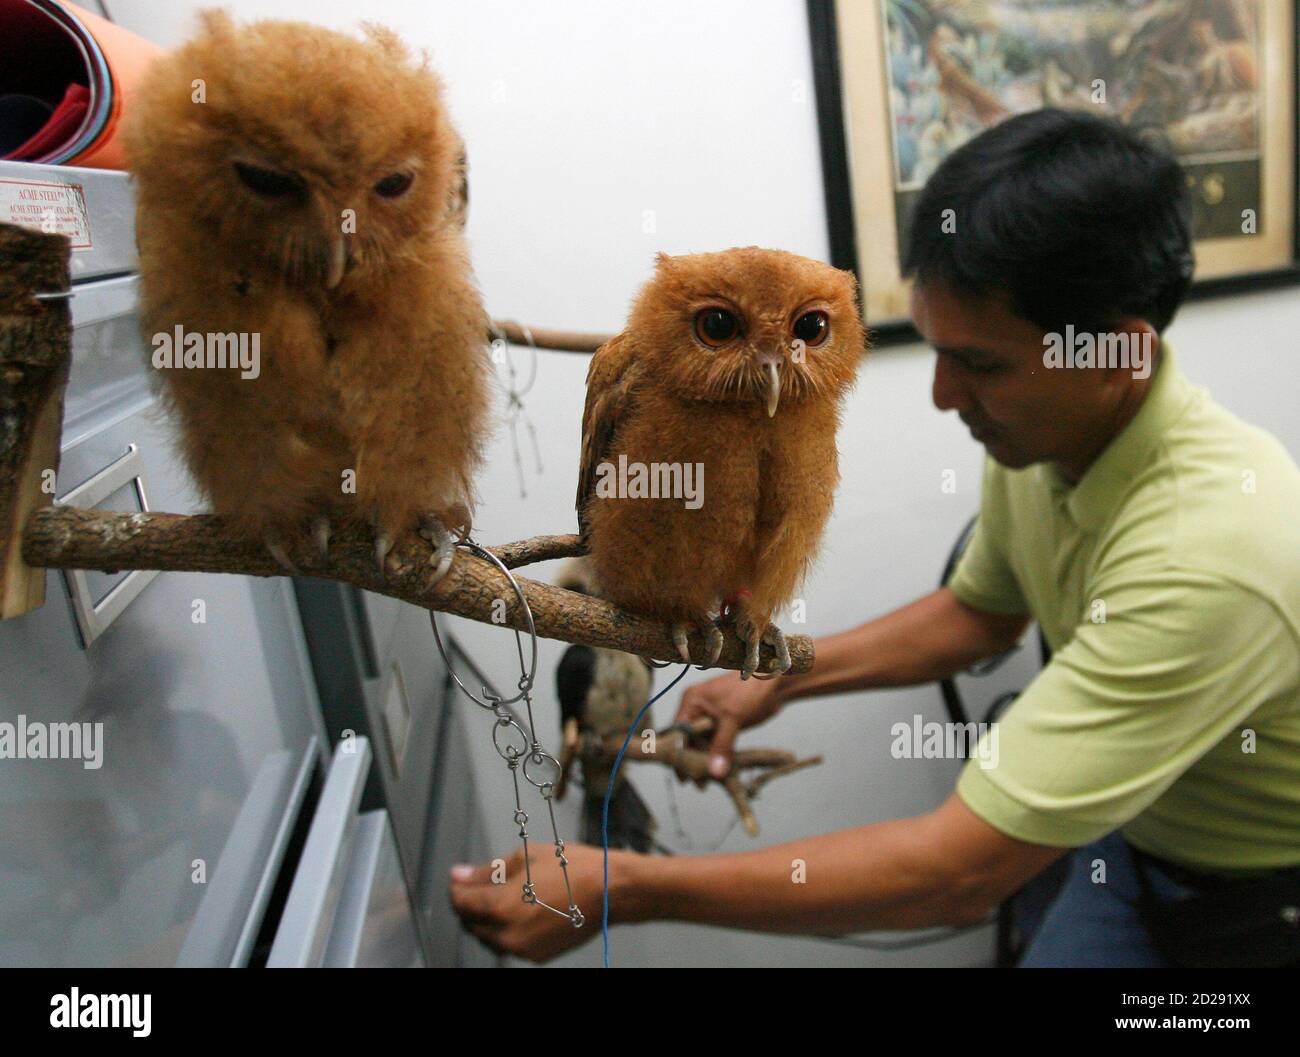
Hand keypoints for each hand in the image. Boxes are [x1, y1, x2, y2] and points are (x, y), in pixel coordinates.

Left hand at [449, 842, 611, 962]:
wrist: (608, 891)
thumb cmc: (569, 868)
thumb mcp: (524, 858)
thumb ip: (487, 871)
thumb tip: (459, 875)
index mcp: (499, 907)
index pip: (460, 902)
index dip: (457, 887)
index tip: (462, 878)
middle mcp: (507, 935)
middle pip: (470, 923)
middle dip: (471, 904)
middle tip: (483, 884)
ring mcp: (522, 949)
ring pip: (488, 937)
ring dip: (487, 919)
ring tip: (505, 896)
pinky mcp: (536, 956)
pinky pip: (509, 944)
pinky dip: (507, 929)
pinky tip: (522, 909)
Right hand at [675, 669, 783, 777]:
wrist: (776, 683)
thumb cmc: (751, 691)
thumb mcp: (733, 719)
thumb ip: (722, 746)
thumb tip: (715, 772)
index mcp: (693, 701)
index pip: (679, 731)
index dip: (680, 753)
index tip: (683, 775)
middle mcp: (698, 708)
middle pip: (689, 739)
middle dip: (693, 760)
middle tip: (698, 783)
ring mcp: (711, 715)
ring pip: (703, 742)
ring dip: (705, 760)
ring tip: (706, 783)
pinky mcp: (724, 722)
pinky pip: (715, 741)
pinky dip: (716, 755)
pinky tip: (718, 770)